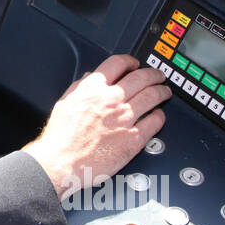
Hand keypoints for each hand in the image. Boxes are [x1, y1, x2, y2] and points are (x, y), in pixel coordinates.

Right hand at [22, 54, 169, 197]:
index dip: (130, 61)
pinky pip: (154, 122)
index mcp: (92, 89)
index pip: (117, 64)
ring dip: (162, 92)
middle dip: (154, 74)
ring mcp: (124, 119)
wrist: (60, 162)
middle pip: (141, 78)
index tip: (135, 64)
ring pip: (152, 96)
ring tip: (164, 92)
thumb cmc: (60, 138)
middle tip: (158, 76)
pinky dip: (160, 116)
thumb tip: (89, 78)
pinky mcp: (133, 138)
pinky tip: (159, 115)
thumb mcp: (64, 103)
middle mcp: (110, 100)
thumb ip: (79, 87)